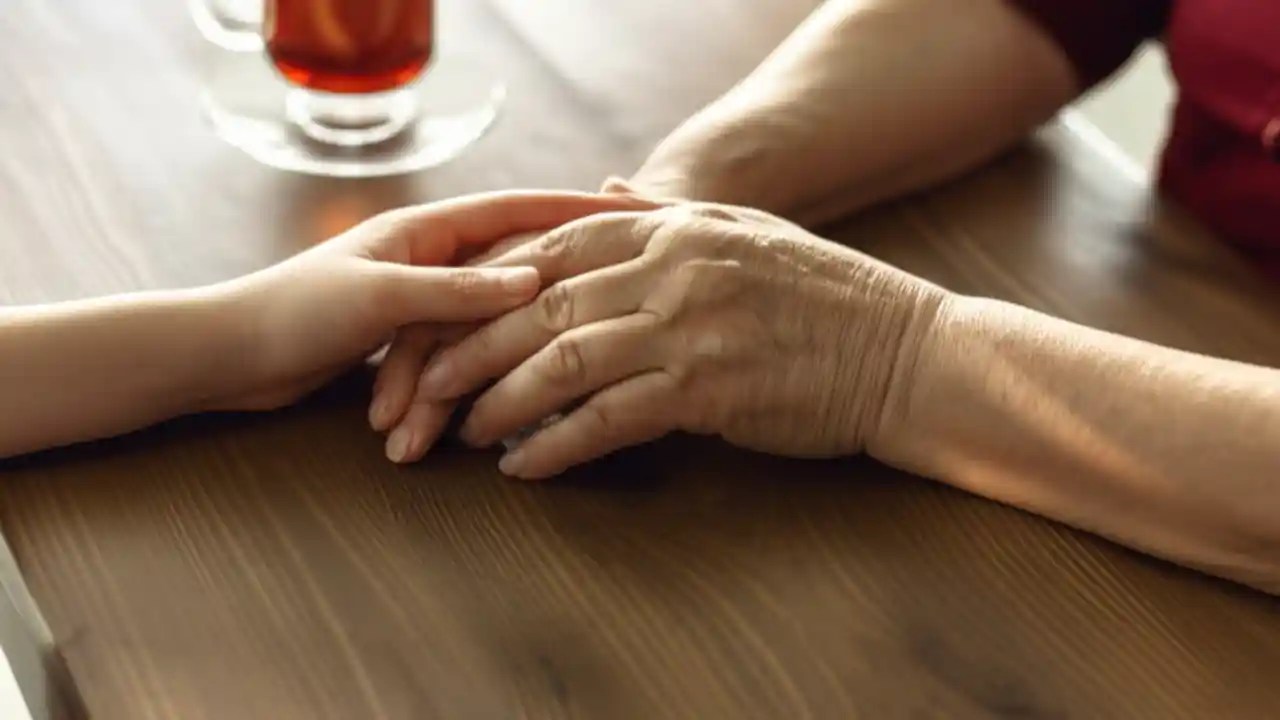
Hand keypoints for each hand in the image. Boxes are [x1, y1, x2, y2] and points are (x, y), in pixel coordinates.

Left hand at [207, 191, 648, 411]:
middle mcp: (431, 257)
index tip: (635, 216)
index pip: (520, 211)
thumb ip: (455, 291)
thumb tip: (535, 280)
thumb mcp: (381, 297)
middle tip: (624, 298)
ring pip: (488, 322)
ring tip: (560, 375)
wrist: (230, 356)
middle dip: (561, 288)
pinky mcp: (407, 341)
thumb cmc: (295, 311)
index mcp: (429, 230)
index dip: (579, 212)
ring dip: (507, 356)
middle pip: (516, 266)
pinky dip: (473, 383)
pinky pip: (461, 356)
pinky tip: (498, 410)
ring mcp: (421, 300)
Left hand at [378, 201, 948, 477]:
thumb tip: (598, 189)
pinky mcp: (711, 390)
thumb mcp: (744, 229)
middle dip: (465, 349)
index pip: (547, 249)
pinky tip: (523, 468)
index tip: (438, 324)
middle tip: (419, 389)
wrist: (907, 353)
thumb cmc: (824, 297)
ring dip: (498, 402)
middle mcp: (672, 267)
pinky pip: (610, 419)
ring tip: (457, 434)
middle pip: (536, 305)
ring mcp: (690, 327)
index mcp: (673, 228)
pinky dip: (557, 445)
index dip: (480, 288)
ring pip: (561, 360)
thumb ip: (664, 211)